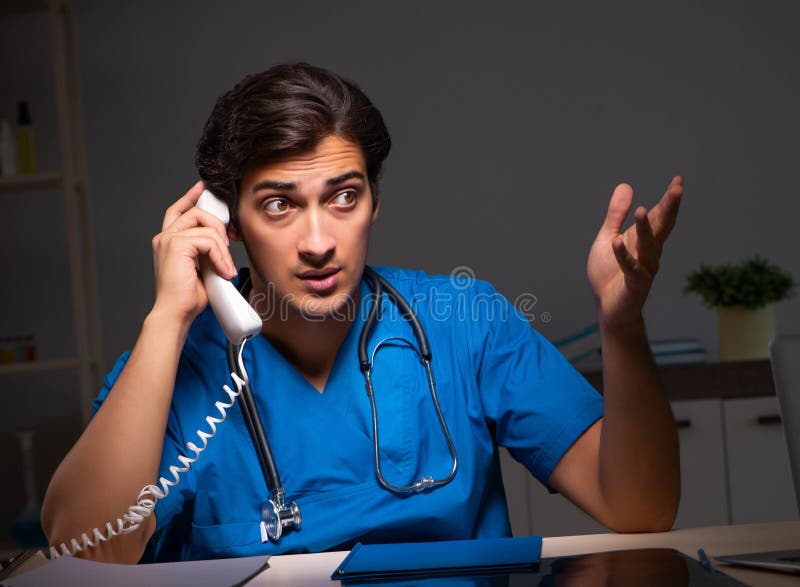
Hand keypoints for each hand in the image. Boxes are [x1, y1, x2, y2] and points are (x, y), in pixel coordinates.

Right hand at [150, 180, 237, 323]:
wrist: (176, 313)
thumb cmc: (187, 297)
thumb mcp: (201, 267)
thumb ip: (207, 251)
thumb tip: (224, 242)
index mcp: (168, 241)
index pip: (178, 210)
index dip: (191, 196)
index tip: (203, 188)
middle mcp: (165, 237)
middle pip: (197, 213)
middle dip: (219, 225)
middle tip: (231, 244)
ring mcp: (168, 239)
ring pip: (206, 227)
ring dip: (223, 248)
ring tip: (226, 269)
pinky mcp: (176, 245)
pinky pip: (208, 240)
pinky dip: (220, 256)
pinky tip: (222, 272)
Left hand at [587, 176, 682, 328]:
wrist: (608, 308)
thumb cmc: (610, 274)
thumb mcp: (608, 237)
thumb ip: (616, 215)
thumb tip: (626, 186)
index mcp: (643, 240)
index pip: (659, 216)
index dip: (668, 200)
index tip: (678, 181)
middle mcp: (649, 252)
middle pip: (662, 227)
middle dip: (669, 209)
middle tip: (677, 189)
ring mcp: (644, 269)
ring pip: (648, 246)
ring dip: (645, 229)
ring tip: (641, 210)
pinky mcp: (634, 284)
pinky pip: (630, 268)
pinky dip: (623, 256)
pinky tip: (617, 241)